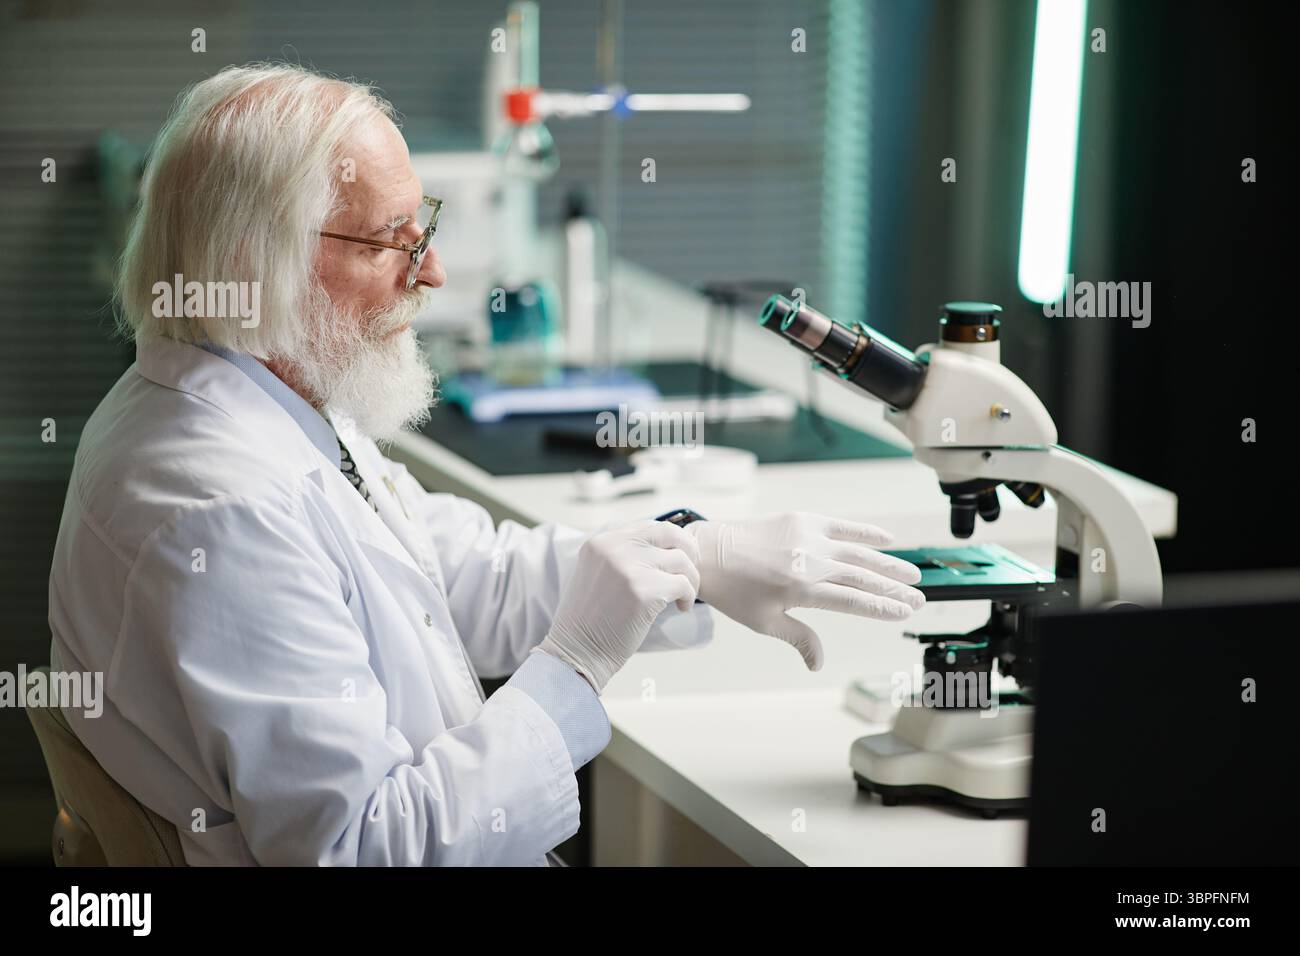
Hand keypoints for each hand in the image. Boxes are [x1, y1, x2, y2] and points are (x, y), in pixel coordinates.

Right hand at [536, 521, 700, 692]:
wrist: (577, 651)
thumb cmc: (592, 617)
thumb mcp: (598, 572)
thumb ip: (624, 554)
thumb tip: (667, 546)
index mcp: (601, 541)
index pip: (650, 526)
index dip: (671, 542)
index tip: (678, 561)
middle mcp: (614, 548)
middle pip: (670, 534)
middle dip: (688, 552)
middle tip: (689, 574)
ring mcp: (628, 568)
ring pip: (681, 560)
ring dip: (691, 579)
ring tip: (682, 597)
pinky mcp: (643, 591)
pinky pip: (683, 584)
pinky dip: (688, 597)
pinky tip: (680, 609)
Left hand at [685, 512, 924, 670]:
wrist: (708, 552)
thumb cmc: (734, 593)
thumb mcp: (764, 622)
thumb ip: (799, 638)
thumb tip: (820, 663)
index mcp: (799, 590)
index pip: (852, 601)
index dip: (882, 607)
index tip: (905, 612)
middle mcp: (807, 561)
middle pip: (862, 577)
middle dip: (893, 589)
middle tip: (920, 598)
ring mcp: (806, 537)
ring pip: (857, 552)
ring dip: (888, 564)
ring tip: (912, 575)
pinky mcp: (800, 519)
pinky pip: (840, 525)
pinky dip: (864, 532)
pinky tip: (887, 540)